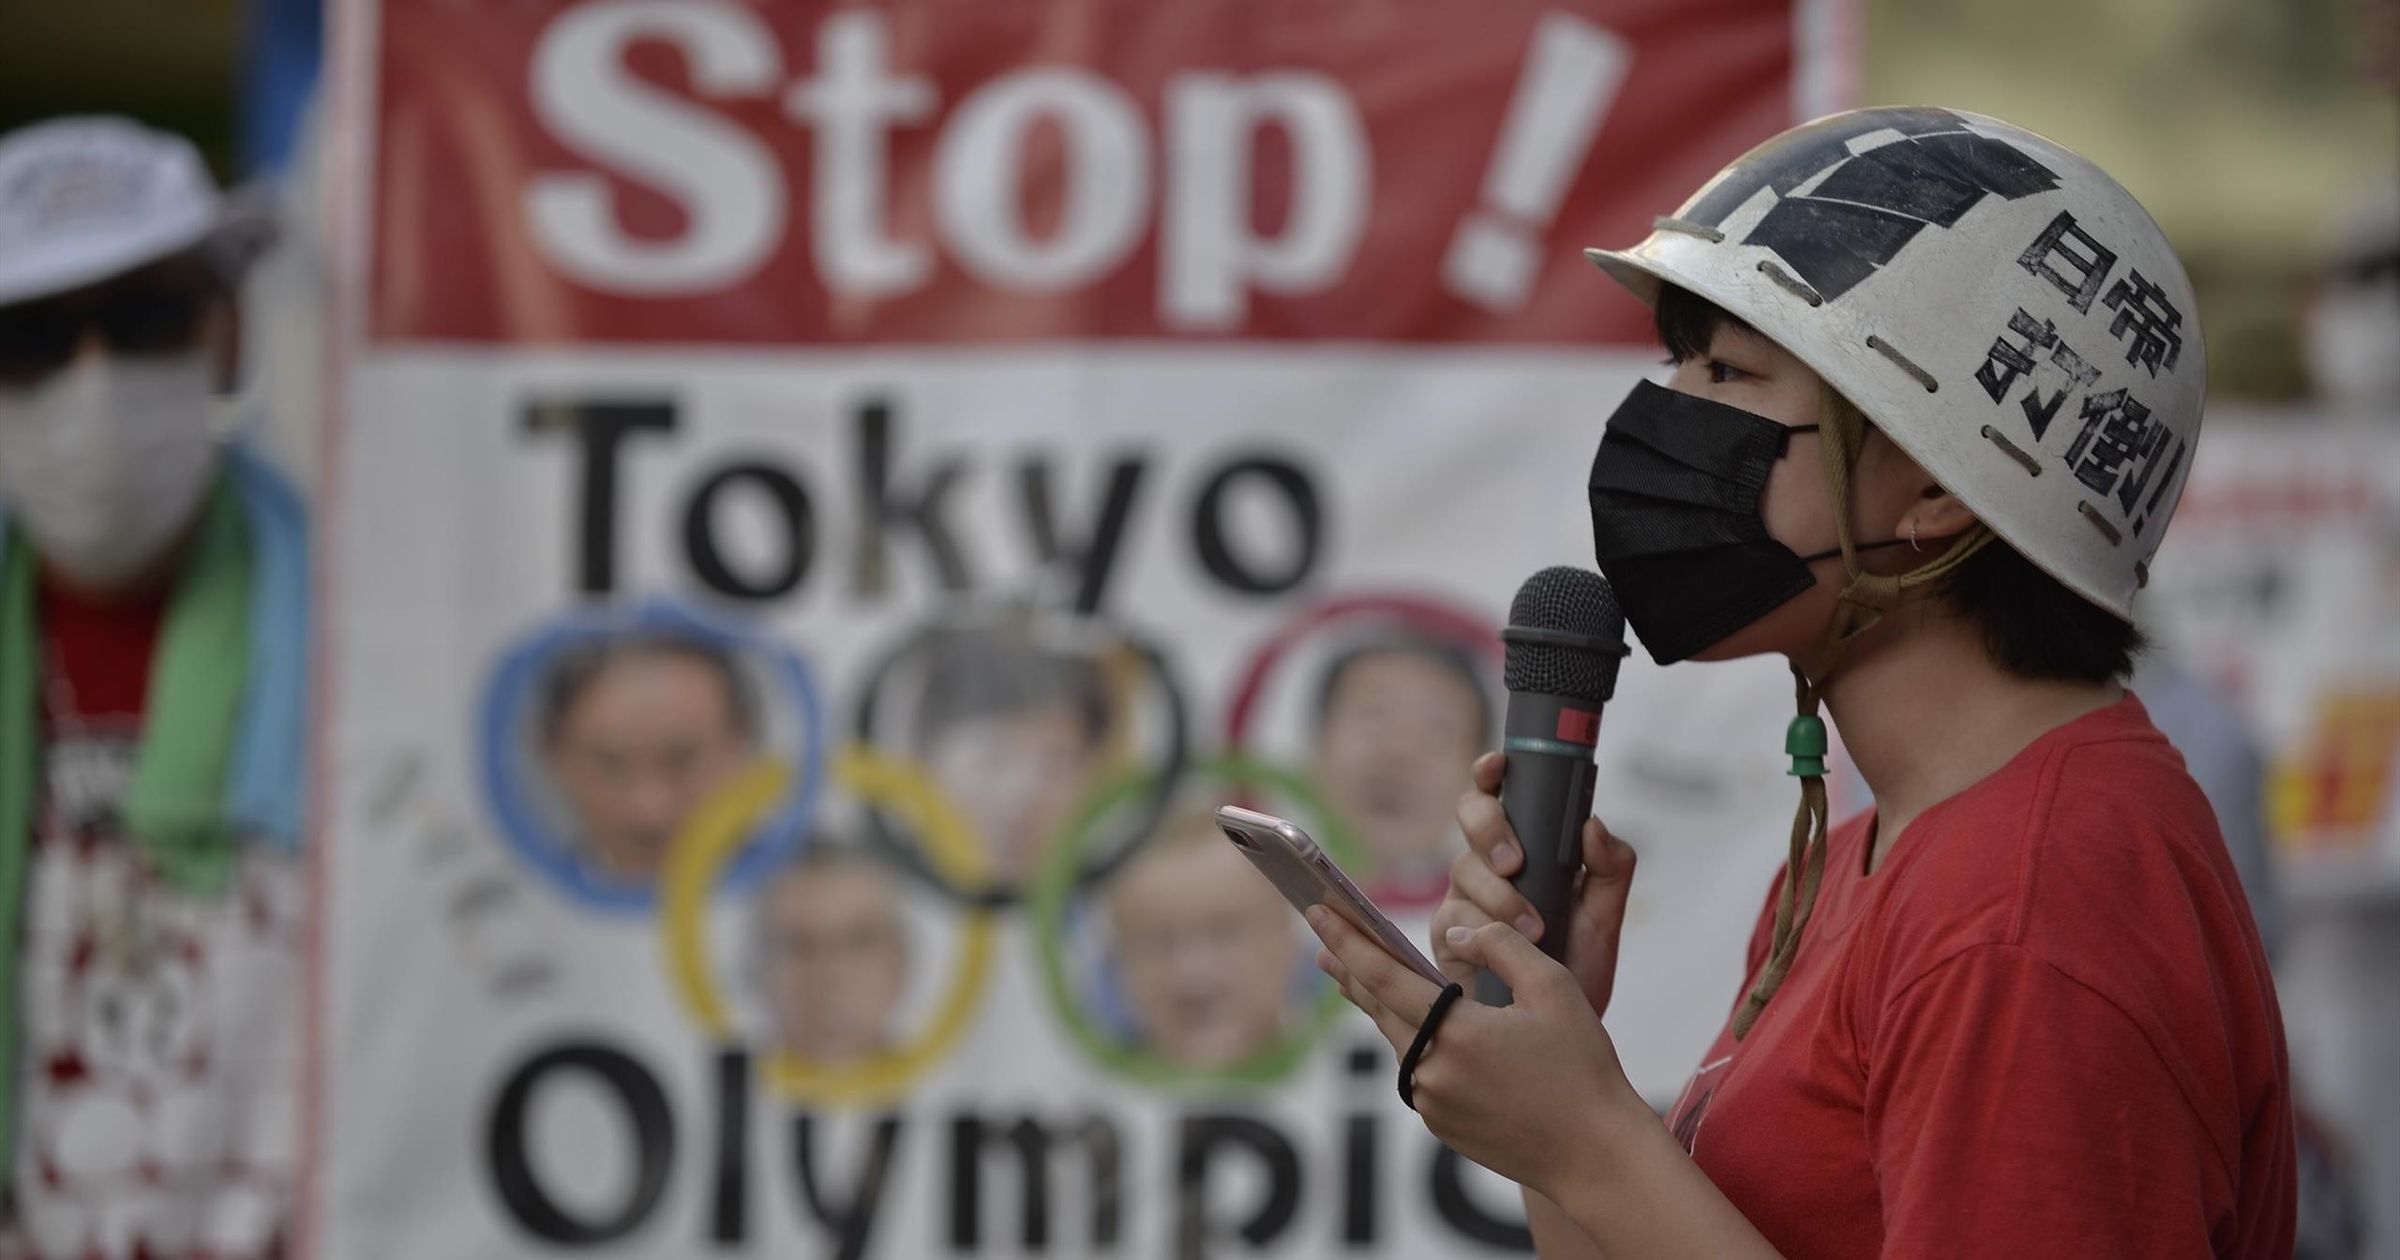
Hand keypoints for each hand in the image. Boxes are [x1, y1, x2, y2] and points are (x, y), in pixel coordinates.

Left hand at [1309, 909, 1647, 1200]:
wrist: (1596, 1154)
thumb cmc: (1582, 1068)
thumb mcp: (1553, 988)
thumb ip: (1500, 947)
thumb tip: (1454, 938)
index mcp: (1456, 1032)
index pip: (1384, 976)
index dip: (1348, 941)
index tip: (1317, 912)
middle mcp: (1432, 1072)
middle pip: (1380, 1009)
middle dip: (1350, 970)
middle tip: (1322, 942)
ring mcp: (1434, 1104)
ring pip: (1399, 1041)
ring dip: (1381, 1007)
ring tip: (1357, 978)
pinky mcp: (1443, 1127)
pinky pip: (1418, 1073)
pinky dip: (1414, 1043)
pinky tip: (1415, 1028)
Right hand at [1431, 752, 1637, 1018]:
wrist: (1561, 1033)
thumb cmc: (1579, 968)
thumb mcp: (1605, 917)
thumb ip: (1612, 869)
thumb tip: (1592, 824)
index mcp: (1524, 848)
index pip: (1499, 795)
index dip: (1490, 772)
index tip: (1498, 765)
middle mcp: (1487, 865)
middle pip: (1469, 817)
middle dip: (1489, 830)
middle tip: (1516, 863)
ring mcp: (1463, 899)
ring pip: (1463, 870)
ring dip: (1498, 894)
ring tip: (1534, 928)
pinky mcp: (1449, 937)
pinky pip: (1450, 918)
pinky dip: (1478, 928)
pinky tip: (1496, 945)